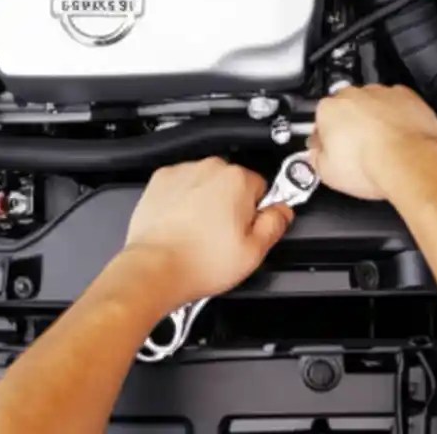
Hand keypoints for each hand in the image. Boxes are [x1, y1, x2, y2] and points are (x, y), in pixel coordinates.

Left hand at [123, 157, 294, 304]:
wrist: (154, 268)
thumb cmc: (199, 262)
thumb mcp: (254, 252)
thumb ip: (275, 224)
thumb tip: (283, 211)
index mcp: (238, 180)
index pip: (262, 187)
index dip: (256, 212)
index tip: (246, 228)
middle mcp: (210, 168)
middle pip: (233, 183)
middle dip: (231, 205)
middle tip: (223, 236)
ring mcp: (183, 172)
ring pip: (205, 183)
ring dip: (206, 201)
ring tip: (199, 233)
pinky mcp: (160, 180)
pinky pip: (180, 186)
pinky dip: (181, 200)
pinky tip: (181, 225)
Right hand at [308, 84, 436, 201]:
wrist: (408, 163)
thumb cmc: (370, 166)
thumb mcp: (328, 174)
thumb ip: (317, 158)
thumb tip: (317, 155)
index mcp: (329, 109)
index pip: (321, 120)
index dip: (327, 138)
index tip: (333, 150)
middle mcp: (353, 95)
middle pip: (347, 107)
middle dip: (351, 124)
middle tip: (359, 150)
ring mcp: (380, 93)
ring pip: (373, 103)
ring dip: (375, 118)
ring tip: (383, 145)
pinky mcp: (406, 96)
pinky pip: (397, 103)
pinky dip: (398, 115)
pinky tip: (400, 136)